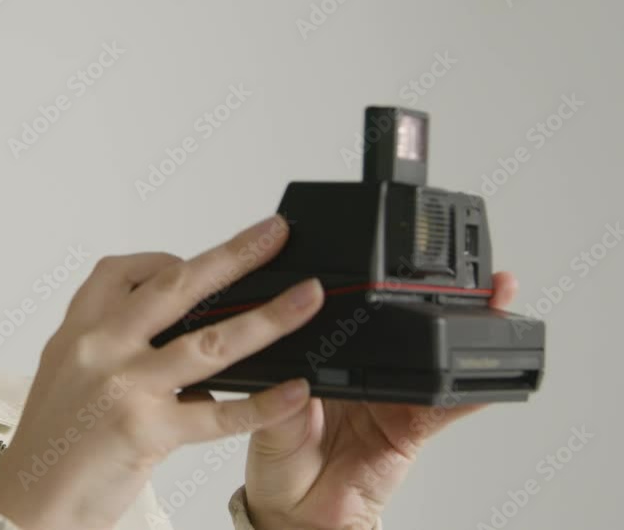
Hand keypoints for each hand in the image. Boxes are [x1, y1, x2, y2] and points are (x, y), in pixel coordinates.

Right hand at [0, 214, 323, 529]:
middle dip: (233, 256)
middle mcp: (99, 348)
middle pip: (176, 288)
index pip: (120, 270)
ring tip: (307, 299)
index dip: (166, 258)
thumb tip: (178, 326)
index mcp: (77, 331)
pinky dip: (262, 402)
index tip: (202, 260)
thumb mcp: (67, 375)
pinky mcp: (146, 432)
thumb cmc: (51, 445)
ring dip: (267, 317)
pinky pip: (217, 413)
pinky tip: (293, 390)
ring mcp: (123, 387)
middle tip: (273, 235)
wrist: (28, 503)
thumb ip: (113, 344)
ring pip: (209, 342)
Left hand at [238, 270, 518, 529]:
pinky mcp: (412, 429)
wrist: (298, 514)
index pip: (351, 317)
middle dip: (435, 295)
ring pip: (435, 357)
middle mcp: (364, 373)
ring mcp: (393, 399)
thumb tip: (294, 372)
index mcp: (325, 360)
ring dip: (467, 327)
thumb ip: (283, 394)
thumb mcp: (269, 420)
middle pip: (404, 327)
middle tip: (461, 268)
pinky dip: (473, 389)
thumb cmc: (278, 462)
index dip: (368, 288)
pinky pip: (447, 409)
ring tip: (492, 296)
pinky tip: (491, 367)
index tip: (377, 257)